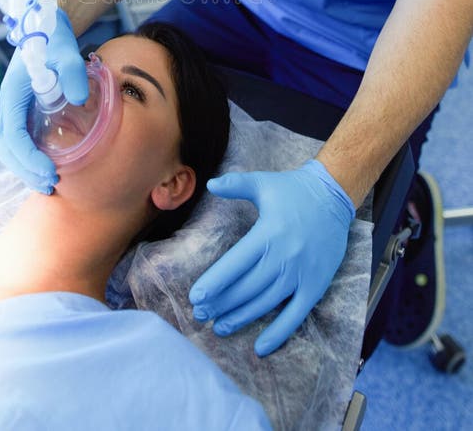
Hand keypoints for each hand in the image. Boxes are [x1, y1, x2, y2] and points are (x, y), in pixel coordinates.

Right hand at [0, 9, 87, 192]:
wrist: (46, 24)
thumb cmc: (53, 37)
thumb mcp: (64, 50)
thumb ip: (72, 71)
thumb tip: (81, 100)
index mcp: (12, 95)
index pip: (14, 136)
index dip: (29, 158)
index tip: (50, 171)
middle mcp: (9, 105)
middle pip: (8, 149)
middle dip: (26, 171)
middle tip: (52, 184)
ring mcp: (14, 109)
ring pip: (11, 149)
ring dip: (26, 169)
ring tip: (50, 183)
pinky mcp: (23, 111)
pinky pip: (21, 142)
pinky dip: (30, 159)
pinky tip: (49, 167)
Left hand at [189, 160, 354, 355]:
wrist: (333, 196)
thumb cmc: (293, 190)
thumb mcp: (263, 183)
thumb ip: (236, 185)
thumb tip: (211, 184)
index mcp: (268, 233)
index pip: (235, 264)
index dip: (215, 282)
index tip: (196, 297)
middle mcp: (283, 257)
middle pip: (247, 287)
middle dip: (221, 303)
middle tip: (201, 314)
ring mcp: (301, 274)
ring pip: (266, 303)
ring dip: (241, 318)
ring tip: (219, 326)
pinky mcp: (316, 285)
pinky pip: (296, 315)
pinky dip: (279, 333)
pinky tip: (260, 347)